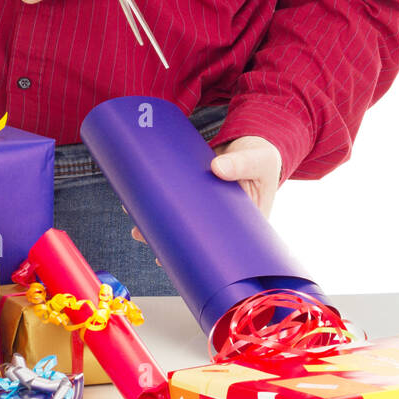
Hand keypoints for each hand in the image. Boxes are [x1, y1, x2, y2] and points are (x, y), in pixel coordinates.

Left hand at [130, 135, 283, 258]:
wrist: (253, 141)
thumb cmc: (262, 157)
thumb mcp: (259, 159)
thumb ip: (242, 163)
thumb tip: (217, 168)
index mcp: (242, 225)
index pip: (218, 248)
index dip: (194, 255)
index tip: (176, 256)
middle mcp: (221, 221)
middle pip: (193, 237)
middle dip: (169, 240)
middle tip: (144, 238)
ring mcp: (207, 207)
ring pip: (181, 221)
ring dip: (160, 224)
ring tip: (137, 226)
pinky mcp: (196, 190)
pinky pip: (178, 201)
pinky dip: (163, 203)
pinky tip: (143, 204)